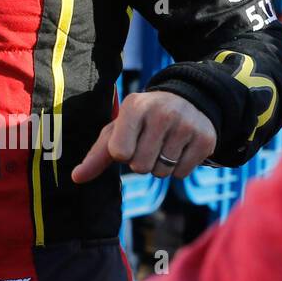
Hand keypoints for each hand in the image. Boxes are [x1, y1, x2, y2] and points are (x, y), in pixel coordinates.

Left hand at [71, 91, 215, 182]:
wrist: (187, 102)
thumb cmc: (142, 121)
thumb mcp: (118, 130)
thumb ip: (97, 155)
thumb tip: (75, 178)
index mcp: (134, 106)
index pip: (119, 152)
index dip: (122, 154)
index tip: (128, 140)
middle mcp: (161, 112)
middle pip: (140, 167)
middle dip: (141, 162)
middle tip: (148, 144)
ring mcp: (186, 125)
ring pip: (162, 172)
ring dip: (159, 166)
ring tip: (164, 145)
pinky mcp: (205, 138)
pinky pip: (181, 174)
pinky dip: (177, 168)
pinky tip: (180, 148)